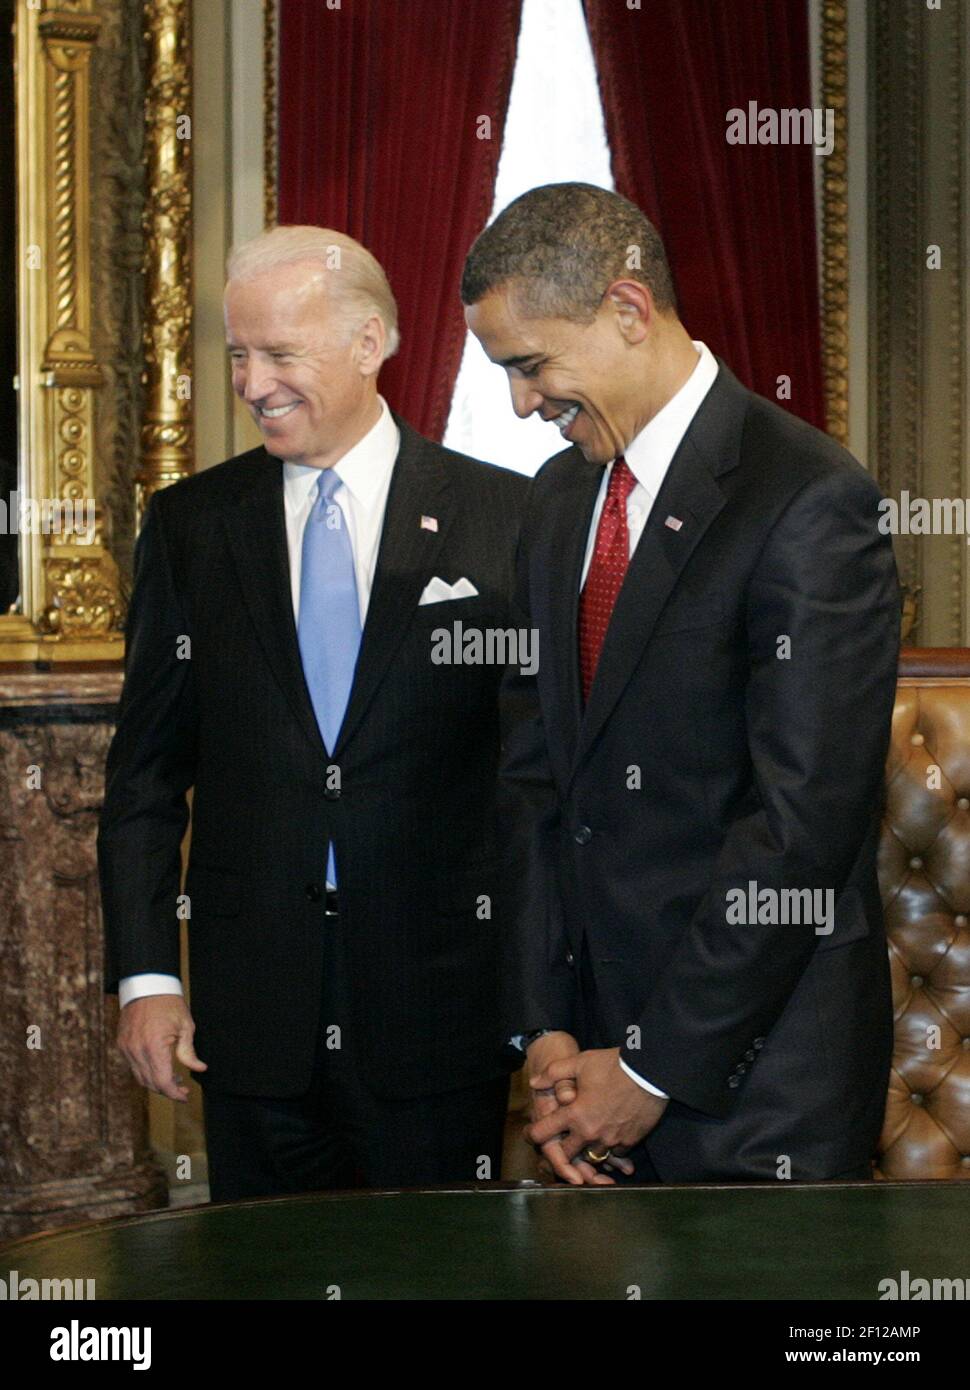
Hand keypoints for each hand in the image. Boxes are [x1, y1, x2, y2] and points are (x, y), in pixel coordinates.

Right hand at [117, 994, 206, 1100]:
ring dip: (156, 1083)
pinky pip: (133, 1066)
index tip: (185, 1096)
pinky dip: (146, 1072)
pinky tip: (159, 1067)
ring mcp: (126, 1048)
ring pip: (140, 1077)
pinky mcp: (122, 1044)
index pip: (163, 1082)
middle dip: (167, 1090)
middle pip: (151, 1083)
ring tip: (173, 1079)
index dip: (174, 1093)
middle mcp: (136, 1051)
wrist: (147, 985)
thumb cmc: (168, 1003)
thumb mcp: (186, 1026)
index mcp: (154, 1047)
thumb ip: (189, 1052)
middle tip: (182, 1089)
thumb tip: (199, 1069)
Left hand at [527, 1047, 666, 1185]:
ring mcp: (610, 1140)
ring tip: (584, 1142)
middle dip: (560, 1149)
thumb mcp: (579, 1062)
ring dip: (586, 1151)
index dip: (533, 1134)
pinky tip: (607, 1138)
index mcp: (574, 1115)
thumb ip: (553, 1073)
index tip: (531, 1134)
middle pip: (566, 1154)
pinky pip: (613, 1153)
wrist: (649, 1072)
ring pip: (591, 1157)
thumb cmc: (613, 1065)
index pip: (544, 1133)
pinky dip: (609, 1149)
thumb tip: (534, 1083)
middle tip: (560, 1141)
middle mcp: (590, 1133)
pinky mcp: (629, 1141)